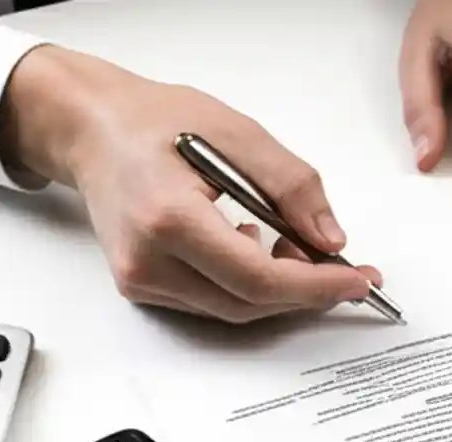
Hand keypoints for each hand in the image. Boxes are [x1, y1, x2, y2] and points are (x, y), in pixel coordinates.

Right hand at [0, 46, 378, 322]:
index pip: (257, 277)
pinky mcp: (139, 286)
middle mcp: (147, 260)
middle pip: (249, 303)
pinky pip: (211, 303)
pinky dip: (247, 286)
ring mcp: (139, 279)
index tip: (359, 279)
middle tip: (347, 269)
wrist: (91, 129)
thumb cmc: (155, 121)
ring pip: (233, 309)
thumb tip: (330, 239)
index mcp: (169, 217)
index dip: (316, 286)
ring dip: (279, 289)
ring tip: (296, 248)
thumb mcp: (237, 132)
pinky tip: (255, 248)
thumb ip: (291, 185)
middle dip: (307, 291)